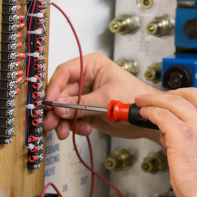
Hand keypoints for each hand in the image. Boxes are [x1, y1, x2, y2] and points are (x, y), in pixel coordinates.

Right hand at [43, 52, 161, 139]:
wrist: (147, 118)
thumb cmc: (135, 98)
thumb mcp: (106, 99)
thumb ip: (81, 104)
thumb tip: (59, 107)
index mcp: (93, 65)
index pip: (65, 72)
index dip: (54, 87)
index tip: (49, 102)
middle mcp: (87, 79)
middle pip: (61, 92)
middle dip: (57, 109)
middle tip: (52, 122)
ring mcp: (86, 95)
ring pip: (64, 107)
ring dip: (63, 120)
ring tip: (65, 130)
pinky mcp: (88, 109)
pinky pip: (72, 117)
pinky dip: (74, 125)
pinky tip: (83, 129)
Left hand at [136, 88, 196, 196]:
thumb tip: (173, 134)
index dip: (185, 97)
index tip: (174, 99)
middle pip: (189, 94)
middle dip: (168, 93)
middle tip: (154, 97)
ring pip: (172, 101)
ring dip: (154, 99)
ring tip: (142, 102)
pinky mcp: (182, 134)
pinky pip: (161, 116)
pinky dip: (149, 112)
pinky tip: (143, 114)